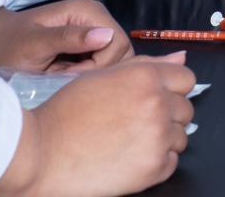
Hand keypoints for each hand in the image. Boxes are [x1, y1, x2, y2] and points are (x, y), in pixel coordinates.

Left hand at [0, 0, 131, 74]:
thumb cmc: (6, 46)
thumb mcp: (34, 45)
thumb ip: (69, 39)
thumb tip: (107, 35)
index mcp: (87, 11)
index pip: (118, 42)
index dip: (99, 66)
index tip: (69, 77)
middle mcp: (95, 18)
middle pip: (120, 52)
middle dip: (96, 71)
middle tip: (64, 79)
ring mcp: (92, 31)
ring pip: (113, 61)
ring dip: (90, 75)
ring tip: (62, 78)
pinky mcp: (87, 45)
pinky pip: (100, 65)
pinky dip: (85, 76)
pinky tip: (63, 78)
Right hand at [0, 53, 196, 196]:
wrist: (38, 154)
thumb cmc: (64, 114)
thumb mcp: (102, 77)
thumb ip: (145, 65)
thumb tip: (181, 58)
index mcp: (145, 77)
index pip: (186, 80)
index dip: (171, 90)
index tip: (155, 100)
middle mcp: (157, 103)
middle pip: (185, 109)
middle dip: (166, 116)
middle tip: (135, 125)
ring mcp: (157, 137)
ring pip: (180, 137)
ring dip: (162, 141)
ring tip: (130, 143)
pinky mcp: (153, 167)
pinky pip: (171, 163)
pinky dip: (156, 164)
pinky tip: (130, 160)